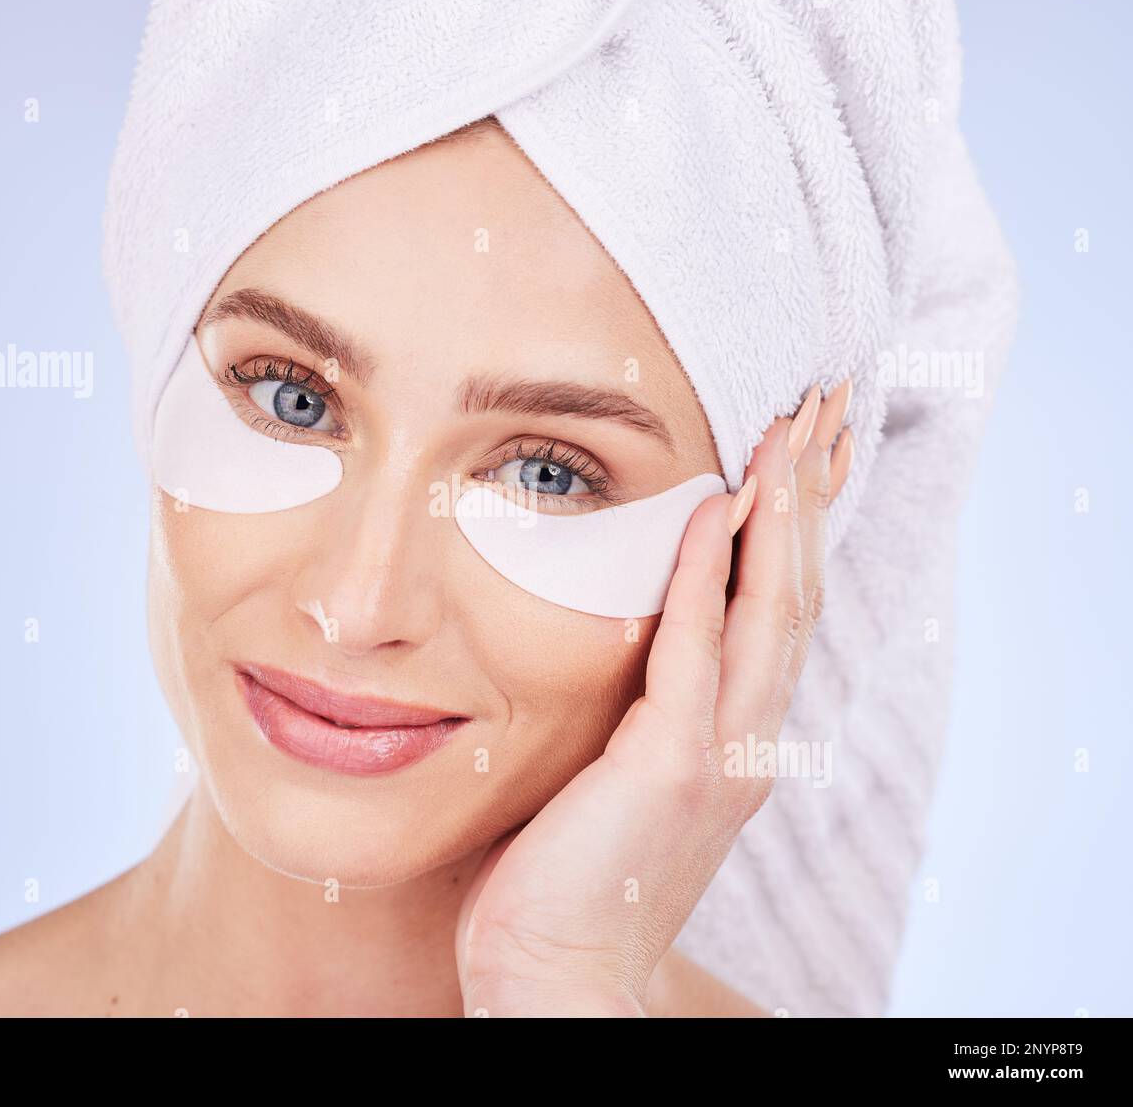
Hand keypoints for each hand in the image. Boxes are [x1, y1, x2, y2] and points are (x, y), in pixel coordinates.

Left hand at [454, 383, 853, 1016]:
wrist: (560, 969)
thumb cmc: (573, 872)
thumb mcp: (621, 770)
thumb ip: (643, 699)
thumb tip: (627, 630)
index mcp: (736, 735)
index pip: (781, 608)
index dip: (797, 526)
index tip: (801, 450)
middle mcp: (747, 737)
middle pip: (797, 592)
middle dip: (809, 496)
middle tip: (819, 409)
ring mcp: (719, 752)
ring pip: (770, 610)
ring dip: (781, 515)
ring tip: (788, 432)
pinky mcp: (671, 765)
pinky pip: (698, 650)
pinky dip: (710, 574)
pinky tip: (713, 508)